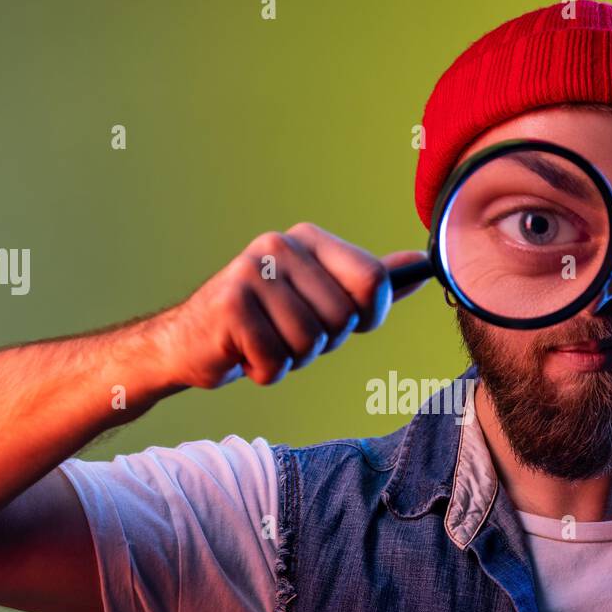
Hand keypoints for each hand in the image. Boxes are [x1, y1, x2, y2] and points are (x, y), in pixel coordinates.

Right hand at [153, 222, 427, 388]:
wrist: (190, 344)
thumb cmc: (266, 324)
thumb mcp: (322, 300)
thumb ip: (370, 284)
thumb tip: (420, 264)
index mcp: (308, 240)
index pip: (373, 280)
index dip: (365, 316)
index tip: (338, 320)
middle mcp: (280, 247)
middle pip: (343, 318)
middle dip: (322, 343)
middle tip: (286, 334)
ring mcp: (251, 273)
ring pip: (310, 343)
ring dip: (291, 359)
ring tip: (265, 343)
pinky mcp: (230, 306)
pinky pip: (277, 361)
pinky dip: (265, 371)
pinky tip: (244, 354)